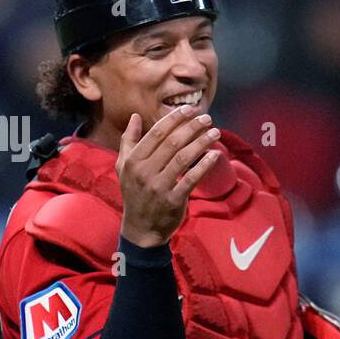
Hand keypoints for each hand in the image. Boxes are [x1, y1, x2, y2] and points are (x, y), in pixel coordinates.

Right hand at [115, 107, 221, 247]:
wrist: (141, 228)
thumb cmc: (134, 193)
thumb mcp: (124, 167)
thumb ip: (129, 141)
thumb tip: (135, 116)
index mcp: (133, 160)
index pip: (156, 133)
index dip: (174, 119)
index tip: (189, 110)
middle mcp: (144, 171)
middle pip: (172, 142)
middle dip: (192, 127)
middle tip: (207, 118)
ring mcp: (159, 186)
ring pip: (183, 158)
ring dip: (201, 142)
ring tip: (215, 132)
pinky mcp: (173, 199)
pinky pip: (192, 178)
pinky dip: (204, 165)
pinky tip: (215, 155)